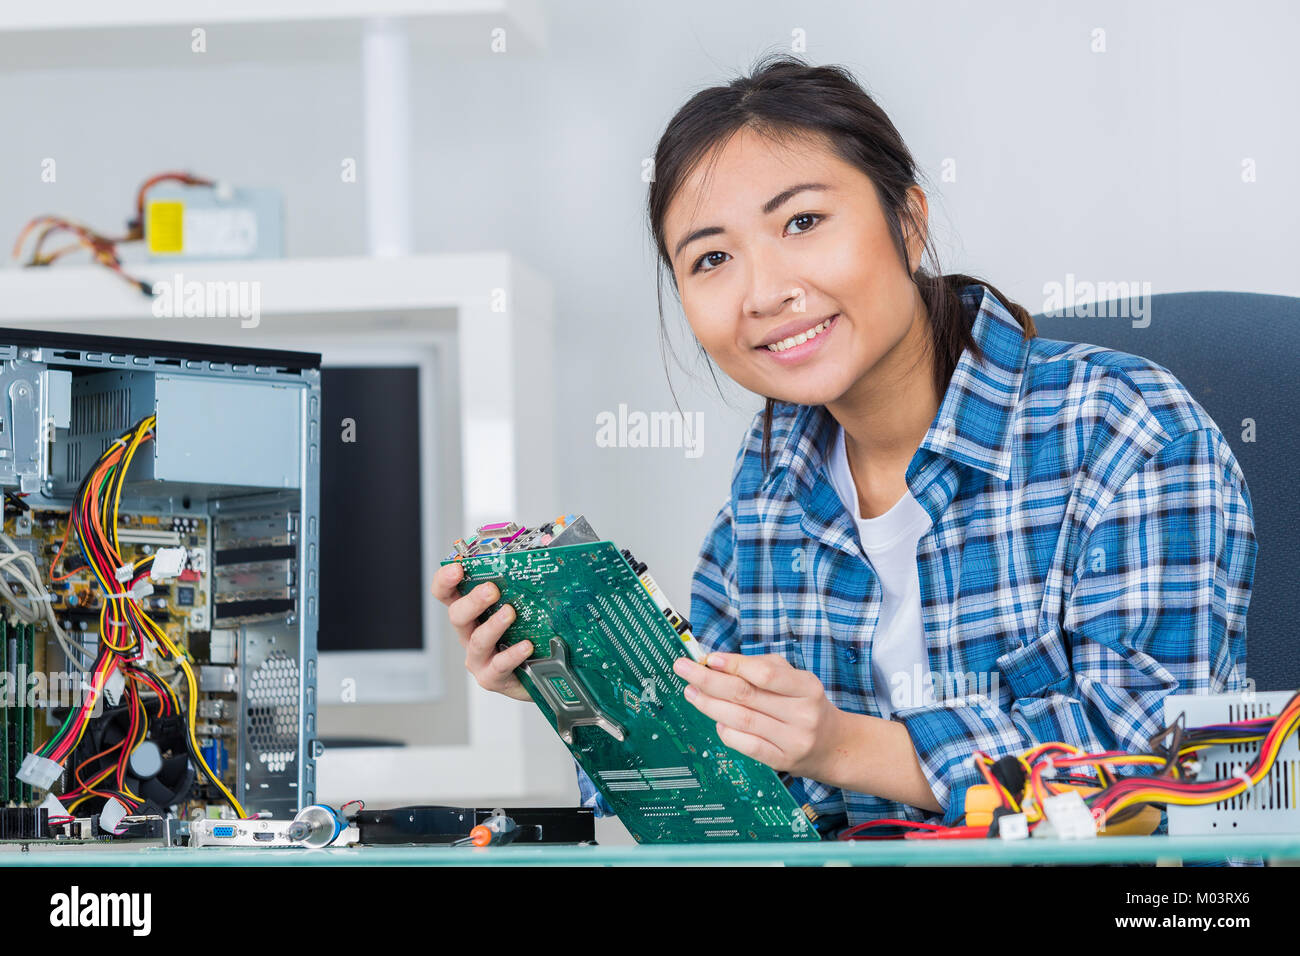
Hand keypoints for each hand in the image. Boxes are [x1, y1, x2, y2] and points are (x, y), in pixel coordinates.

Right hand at [431, 562, 532, 702]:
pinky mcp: (491, 677)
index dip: (445, 580)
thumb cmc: (525, 634)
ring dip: (493, 625)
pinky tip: (526, 646)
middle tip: (491, 590)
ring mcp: (478, 657)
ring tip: (510, 613)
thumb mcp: (519, 606)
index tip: (456, 568)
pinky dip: (512, 654)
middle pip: (457, 615)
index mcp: (470, 612)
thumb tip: (534, 556)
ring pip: (477, 641)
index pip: (446, 593)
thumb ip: (518, 585)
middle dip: (472, 601)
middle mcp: (468, 633)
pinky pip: (499, 665)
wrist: (537, 673)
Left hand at [672, 651, 845, 779]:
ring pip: (742, 720)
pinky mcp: (782, 761)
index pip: (765, 674)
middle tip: (684, 669)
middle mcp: (802, 714)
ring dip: (710, 705)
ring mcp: (793, 740)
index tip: (709, 658)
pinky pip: (747, 746)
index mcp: (807, 687)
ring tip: (690, 692)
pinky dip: (727, 732)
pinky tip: (715, 721)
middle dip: (709, 681)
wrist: (834, 745)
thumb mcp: (795, 679)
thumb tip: (719, 662)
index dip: (734, 665)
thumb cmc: (806, 705)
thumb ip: (761, 667)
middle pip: (746, 695)